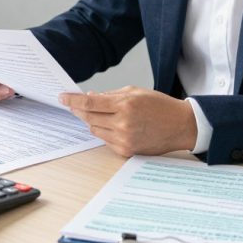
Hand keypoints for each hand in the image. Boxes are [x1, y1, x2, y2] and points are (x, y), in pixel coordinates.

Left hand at [59, 86, 196, 156]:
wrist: (181, 126)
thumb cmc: (160, 106)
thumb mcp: (135, 92)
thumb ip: (110, 95)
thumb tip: (90, 97)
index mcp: (125, 105)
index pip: (89, 103)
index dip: (72, 100)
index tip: (62, 97)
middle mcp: (123, 123)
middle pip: (88, 118)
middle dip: (79, 110)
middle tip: (75, 105)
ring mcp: (124, 139)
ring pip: (95, 130)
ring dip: (93, 121)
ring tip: (104, 115)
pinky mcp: (127, 151)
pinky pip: (105, 141)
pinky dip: (105, 132)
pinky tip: (114, 126)